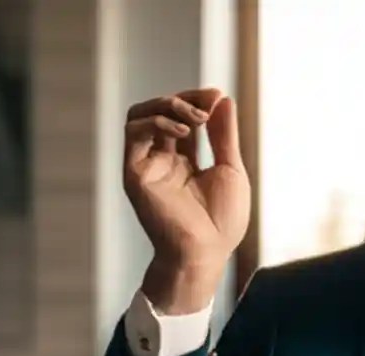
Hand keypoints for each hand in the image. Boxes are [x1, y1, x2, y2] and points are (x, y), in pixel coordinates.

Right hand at [123, 88, 249, 313]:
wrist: (206, 252)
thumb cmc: (222, 221)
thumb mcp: (230, 168)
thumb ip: (223, 134)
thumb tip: (223, 99)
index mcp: (184, 160)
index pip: (183, 117)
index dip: (197, 101)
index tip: (217, 95)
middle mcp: (162, 159)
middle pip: (160, 111)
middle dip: (185, 98)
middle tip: (208, 101)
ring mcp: (146, 165)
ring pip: (141, 115)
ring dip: (168, 104)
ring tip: (196, 115)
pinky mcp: (134, 172)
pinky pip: (134, 133)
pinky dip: (157, 121)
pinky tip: (183, 128)